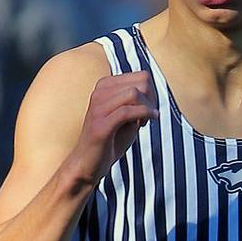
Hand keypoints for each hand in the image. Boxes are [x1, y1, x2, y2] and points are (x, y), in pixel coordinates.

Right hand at [64, 71, 157, 185]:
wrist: (87, 164)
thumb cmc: (110, 140)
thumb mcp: (127, 116)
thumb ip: (138, 102)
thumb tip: (154, 92)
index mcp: (105, 86)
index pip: (142, 76)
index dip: (152, 93)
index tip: (149, 109)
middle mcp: (99, 92)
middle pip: (142, 82)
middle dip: (153, 99)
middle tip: (149, 117)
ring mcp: (98, 108)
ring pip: (134, 93)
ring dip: (147, 108)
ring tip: (144, 122)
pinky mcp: (100, 125)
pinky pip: (127, 111)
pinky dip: (143, 115)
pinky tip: (146, 124)